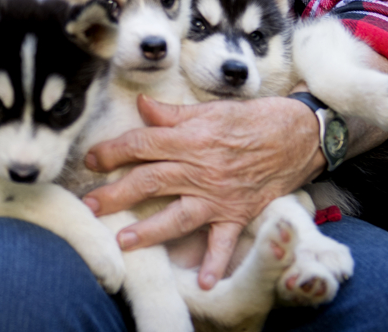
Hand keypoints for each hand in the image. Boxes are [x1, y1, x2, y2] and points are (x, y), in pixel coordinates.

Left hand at [82, 94, 322, 288]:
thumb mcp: (210, 109)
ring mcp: (219, 195)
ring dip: (150, 230)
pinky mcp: (238, 214)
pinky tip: (201, 282)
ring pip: (178, 215)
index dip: (113, 151)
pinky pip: (224, 242)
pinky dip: (214, 262)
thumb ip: (172, 114)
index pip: (143, 144)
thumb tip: (142, 106)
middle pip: (151, 181)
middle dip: (116, 194)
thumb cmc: (252, 119)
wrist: (298, 136)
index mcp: (191, 139)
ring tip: (124, 242)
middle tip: (90, 206)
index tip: (91, 160)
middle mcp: (201, 169)